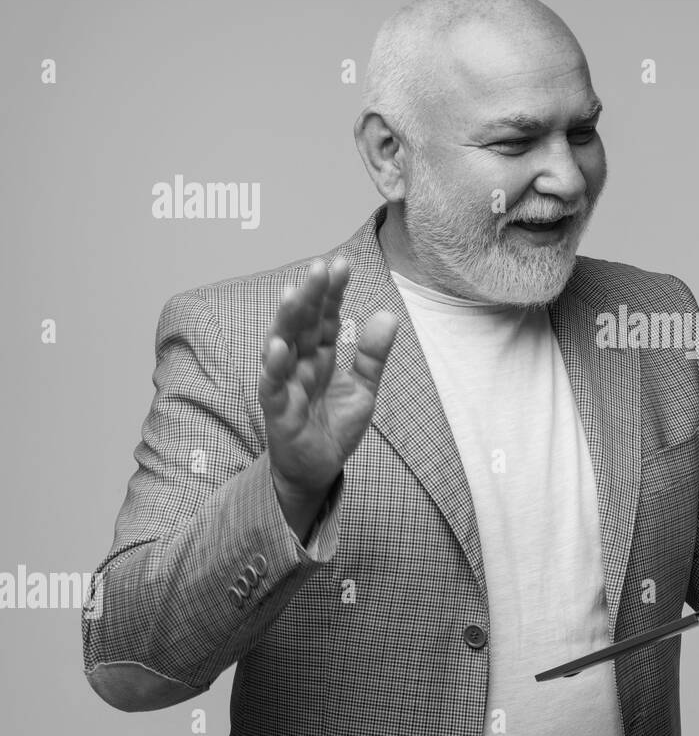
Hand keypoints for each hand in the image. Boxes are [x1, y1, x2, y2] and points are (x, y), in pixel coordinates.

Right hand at [259, 257, 398, 506]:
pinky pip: (273, 387)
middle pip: (302, 324)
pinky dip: (274, 368)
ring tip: (292, 292)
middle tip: (319, 266)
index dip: (332, 292)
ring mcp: (287, 385)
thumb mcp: (363, 389)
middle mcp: (300, 364)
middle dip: (309, 295)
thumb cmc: (333, 427)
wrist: (319, 471)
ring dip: (286, 321)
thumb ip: (372, 354)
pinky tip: (278, 347)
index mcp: (320, 355)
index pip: (325, 317)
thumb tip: (388, 314)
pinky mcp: (279, 411)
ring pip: (283, 347)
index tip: (340, 263)